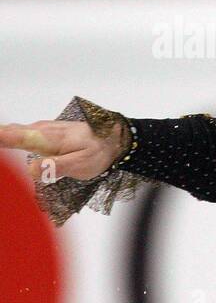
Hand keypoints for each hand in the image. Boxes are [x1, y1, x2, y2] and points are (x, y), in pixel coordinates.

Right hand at [0, 118, 123, 182]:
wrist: (118, 139)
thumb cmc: (100, 152)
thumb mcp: (82, 164)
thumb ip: (57, 167)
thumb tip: (33, 169)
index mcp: (45, 137)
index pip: (11, 135)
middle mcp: (40, 130)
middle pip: (7, 134)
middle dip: (0, 139)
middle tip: (3, 171)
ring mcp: (42, 131)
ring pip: (14, 136)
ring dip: (4, 139)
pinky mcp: (45, 135)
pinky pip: (22, 137)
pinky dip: (11, 139)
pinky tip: (6, 141)